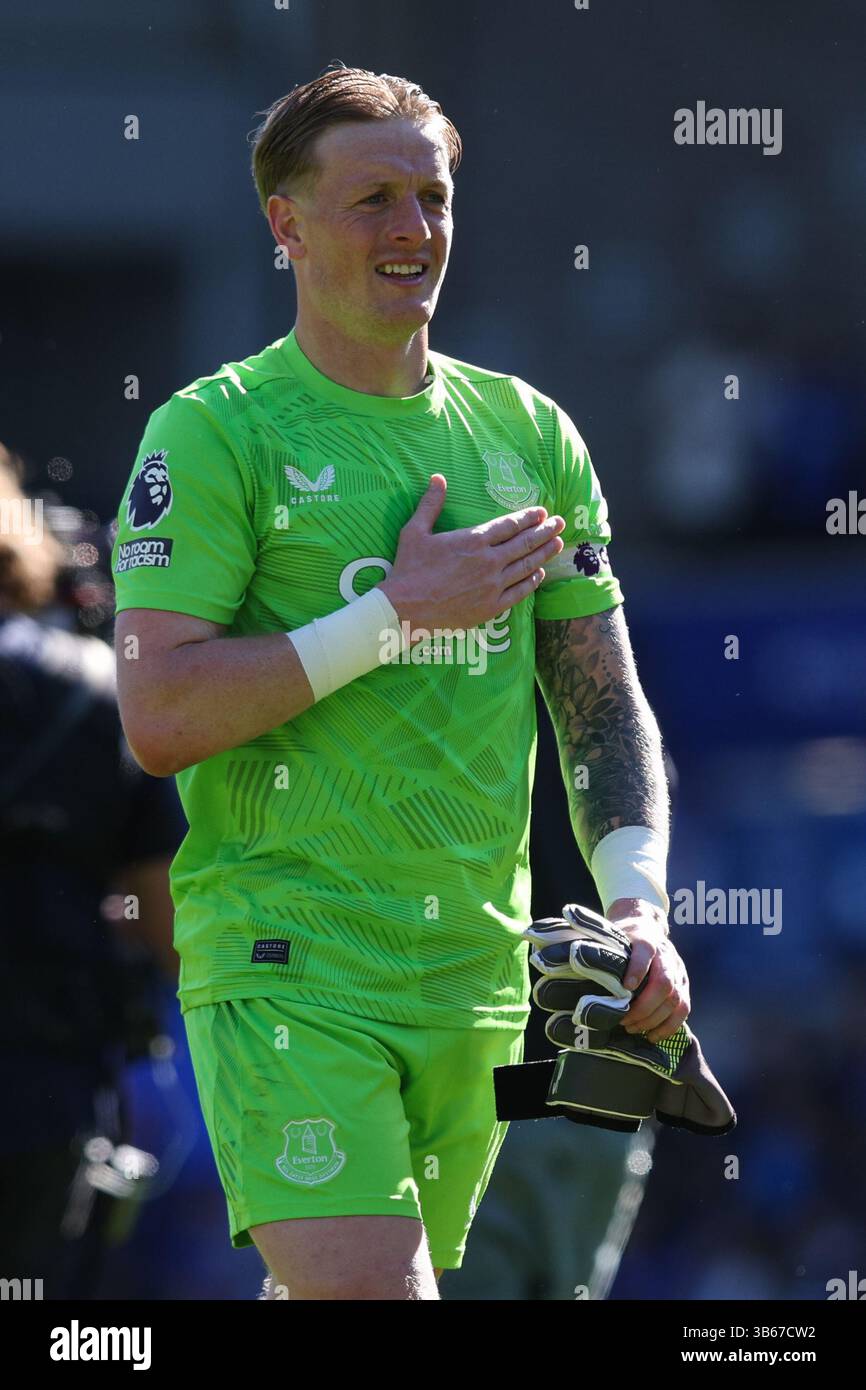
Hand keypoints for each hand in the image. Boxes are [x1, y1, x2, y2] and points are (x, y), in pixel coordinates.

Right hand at [379, 474, 565, 633]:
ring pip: (526, 566)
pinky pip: (519, 592)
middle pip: (524, 543)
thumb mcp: (415, 531)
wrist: (405, 609)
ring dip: (544, 553)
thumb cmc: (408, 569)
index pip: (509, 525)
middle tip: (560, 523)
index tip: (542, 512)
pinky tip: (540, 574)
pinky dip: (532, 582)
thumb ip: (430, 504)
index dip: (528, 517)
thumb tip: (437, 478)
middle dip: (545, 531)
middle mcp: (488, 561)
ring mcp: (492, 585)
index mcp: (473, 540)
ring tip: (558, 544)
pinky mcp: (491, 607)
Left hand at [606, 898, 689, 1043]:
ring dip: (654, 1019)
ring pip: (675, 999)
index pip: (645, 952)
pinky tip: (652, 1035)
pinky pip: (684, 1009)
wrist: (647, 924)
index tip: (625, 987)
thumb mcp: (613, 936)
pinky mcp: (684, 984)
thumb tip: (576, 971)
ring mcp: (678, 971)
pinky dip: (669, 1026)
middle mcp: (666, 955)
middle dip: (643, 1007)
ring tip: (633, 1028)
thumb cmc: (625, 936)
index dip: (636, 970)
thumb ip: (604, 953)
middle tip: (623, 1020)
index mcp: (646, 940)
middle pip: (664, 983)